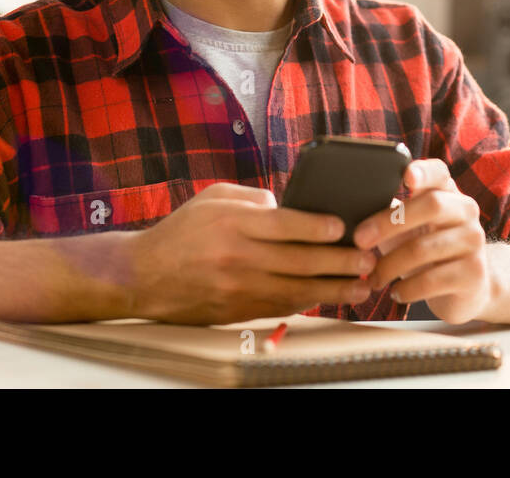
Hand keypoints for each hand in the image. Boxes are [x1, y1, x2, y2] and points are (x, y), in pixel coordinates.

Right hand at [130, 183, 376, 324]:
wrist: (143, 276)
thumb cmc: (181, 232)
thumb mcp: (213, 198)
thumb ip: (253, 198)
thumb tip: (288, 206)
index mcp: (232, 222)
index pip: (285, 224)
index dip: (318, 227)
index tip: (344, 228)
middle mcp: (237, 256)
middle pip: (299, 260)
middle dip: (339, 261)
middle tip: (366, 259)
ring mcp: (237, 287)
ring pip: (295, 290)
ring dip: (333, 289)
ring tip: (360, 286)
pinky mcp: (236, 311)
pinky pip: (279, 307)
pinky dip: (307, 303)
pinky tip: (326, 298)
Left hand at [353, 159, 490, 324]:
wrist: (469, 287)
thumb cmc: (428, 250)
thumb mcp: (410, 228)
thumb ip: (390, 212)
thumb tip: (348, 205)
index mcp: (448, 193)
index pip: (439, 172)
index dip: (424, 171)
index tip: (406, 176)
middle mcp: (466, 212)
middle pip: (431, 206)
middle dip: (388, 222)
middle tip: (359, 240)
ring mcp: (474, 242)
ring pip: (424, 248)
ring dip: (389, 265)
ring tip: (372, 278)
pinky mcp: (473, 273)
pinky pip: (431, 280)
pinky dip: (406, 289)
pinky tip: (396, 293)